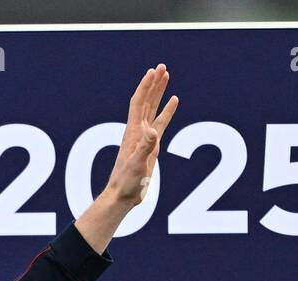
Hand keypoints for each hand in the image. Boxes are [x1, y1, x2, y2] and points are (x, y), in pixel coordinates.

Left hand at [105, 64, 177, 208]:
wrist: (123, 196)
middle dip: (153, 84)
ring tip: (166, 76)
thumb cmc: (126, 183)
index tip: (153, 71)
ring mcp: (145, 137)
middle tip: (162, 67)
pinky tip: (174, 101)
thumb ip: (145, 148)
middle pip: (146, 101)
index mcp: (133, 133)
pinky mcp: (151, 145)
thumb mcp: (137, 165)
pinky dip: (167, 111)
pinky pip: (160, 123)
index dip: (146, 87)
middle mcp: (138, 131)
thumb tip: (152, 131)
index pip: (139, 103)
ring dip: (159, 92)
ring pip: (153, 109)